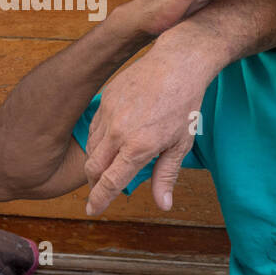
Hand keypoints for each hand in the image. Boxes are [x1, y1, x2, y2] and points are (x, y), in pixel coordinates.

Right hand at [81, 24, 212, 214]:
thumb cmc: (184, 105)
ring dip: (96, 163)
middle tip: (100, 193)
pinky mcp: (105, 99)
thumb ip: (167, 175)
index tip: (92, 211)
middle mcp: (118, 132)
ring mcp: (109, 114)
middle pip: (93, 168)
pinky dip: (97, 142)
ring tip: (107, 169)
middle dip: (94, 185)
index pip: (110, 182)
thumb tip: (162, 205)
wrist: (177, 63)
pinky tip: (109, 145)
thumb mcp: (181, 144)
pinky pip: (93, 128)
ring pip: (91, 148)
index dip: (99, 199)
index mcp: (138, 146)